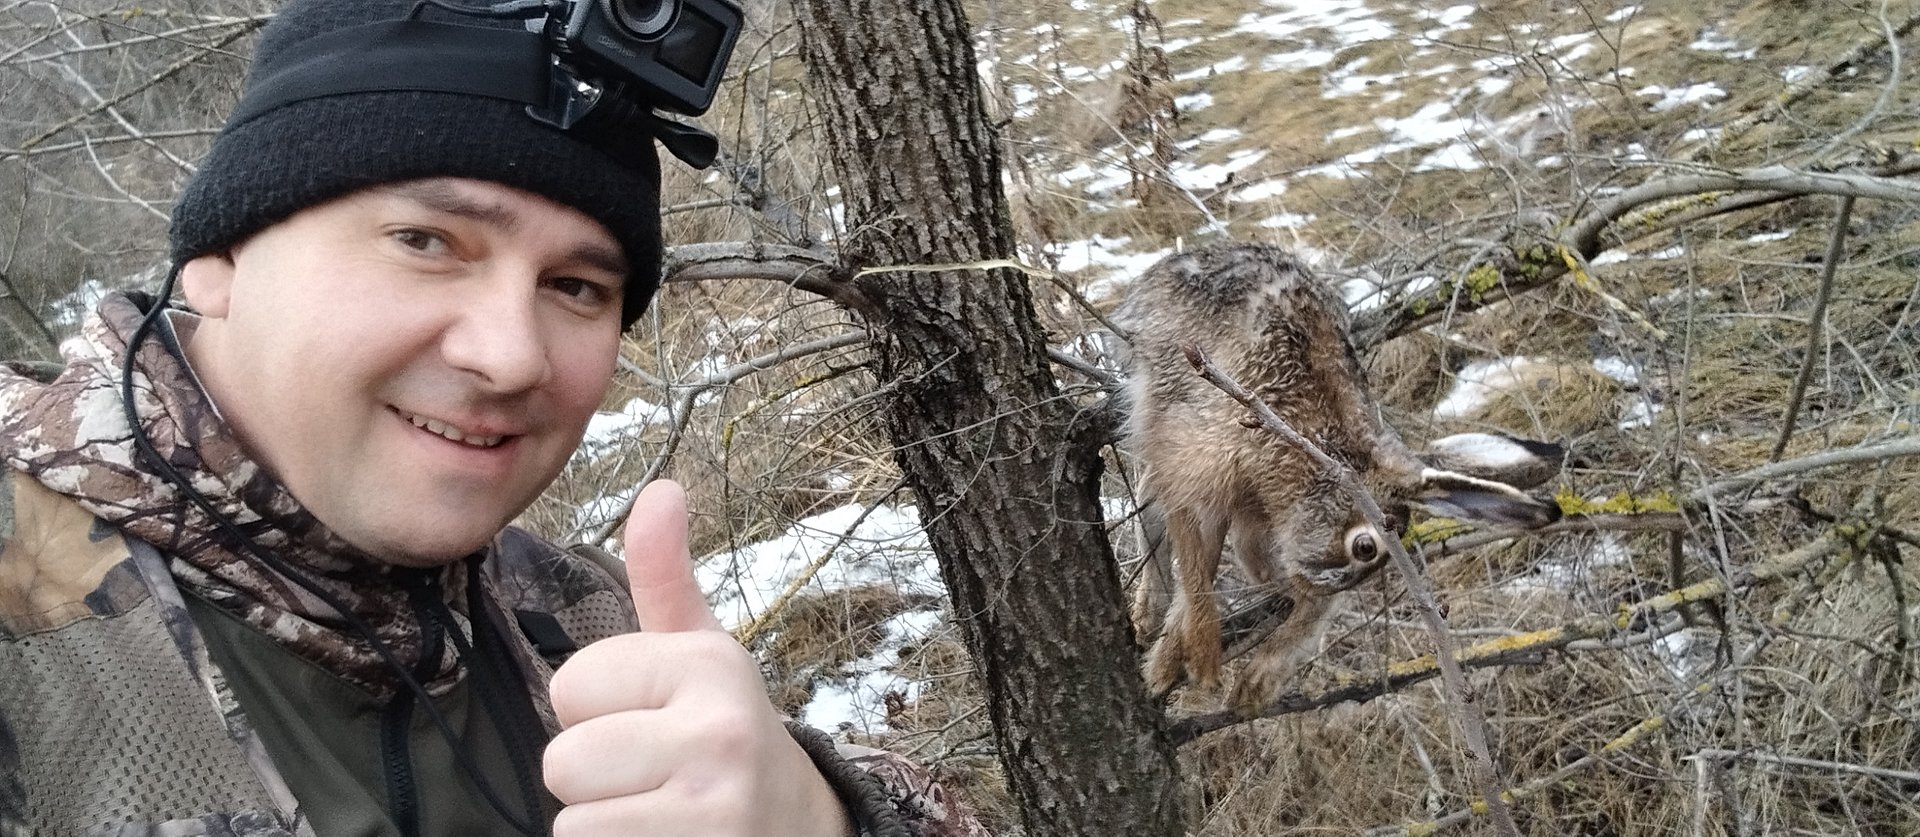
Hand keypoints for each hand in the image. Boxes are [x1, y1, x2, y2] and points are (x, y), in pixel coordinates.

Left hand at [544, 479, 853, 835]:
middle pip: (563, 760)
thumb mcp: (703, 655)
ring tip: (661, 811)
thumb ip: (664, 578)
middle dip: (597, 777)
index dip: (597, 711)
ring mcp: (711, 806)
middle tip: (656, 776)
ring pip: (573, 821)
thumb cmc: (726, 735)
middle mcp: (718, 731)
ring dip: (606, 824)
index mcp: (709, 665)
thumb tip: (660, 488)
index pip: (569, 686)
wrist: (798, 830)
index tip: (653, 720)